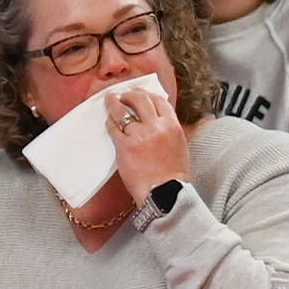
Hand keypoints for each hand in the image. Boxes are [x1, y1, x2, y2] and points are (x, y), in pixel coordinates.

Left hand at [102, 76, 194, 207]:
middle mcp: (157, 127)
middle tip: (123, 95)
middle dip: (130, 94)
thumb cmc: (173, 175)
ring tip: (110, 101)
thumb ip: (168, 130)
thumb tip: (157, 120)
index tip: (141, 94)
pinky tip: (109, 122)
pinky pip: (113, 127)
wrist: (165, 193)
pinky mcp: (125, 146)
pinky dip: (110, 122)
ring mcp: (140, 135)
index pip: (159, 100)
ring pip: (123, 110)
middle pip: (141, 99)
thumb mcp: (179, 146)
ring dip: (114, 103)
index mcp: (173, 126)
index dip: (148, 94)